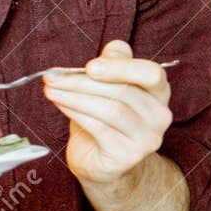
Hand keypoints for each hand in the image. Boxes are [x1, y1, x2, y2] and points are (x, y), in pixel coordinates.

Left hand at [43, 39, 172, 185]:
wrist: (101, 163)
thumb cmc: (103, 120)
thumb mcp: (107, 87)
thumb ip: (113, 65)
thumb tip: (114, 47)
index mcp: (158, 93)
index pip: (151, 74)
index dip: (121, 67)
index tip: (89, 66)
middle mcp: (160, 116)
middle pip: (123, 92)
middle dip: (82, 82)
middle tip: (53, 76)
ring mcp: (147, 138)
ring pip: (111, 110)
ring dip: (74, 97)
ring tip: (51, 90)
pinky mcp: (127, 156)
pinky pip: (99, 129)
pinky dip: (75, 114)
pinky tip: (60, 105)